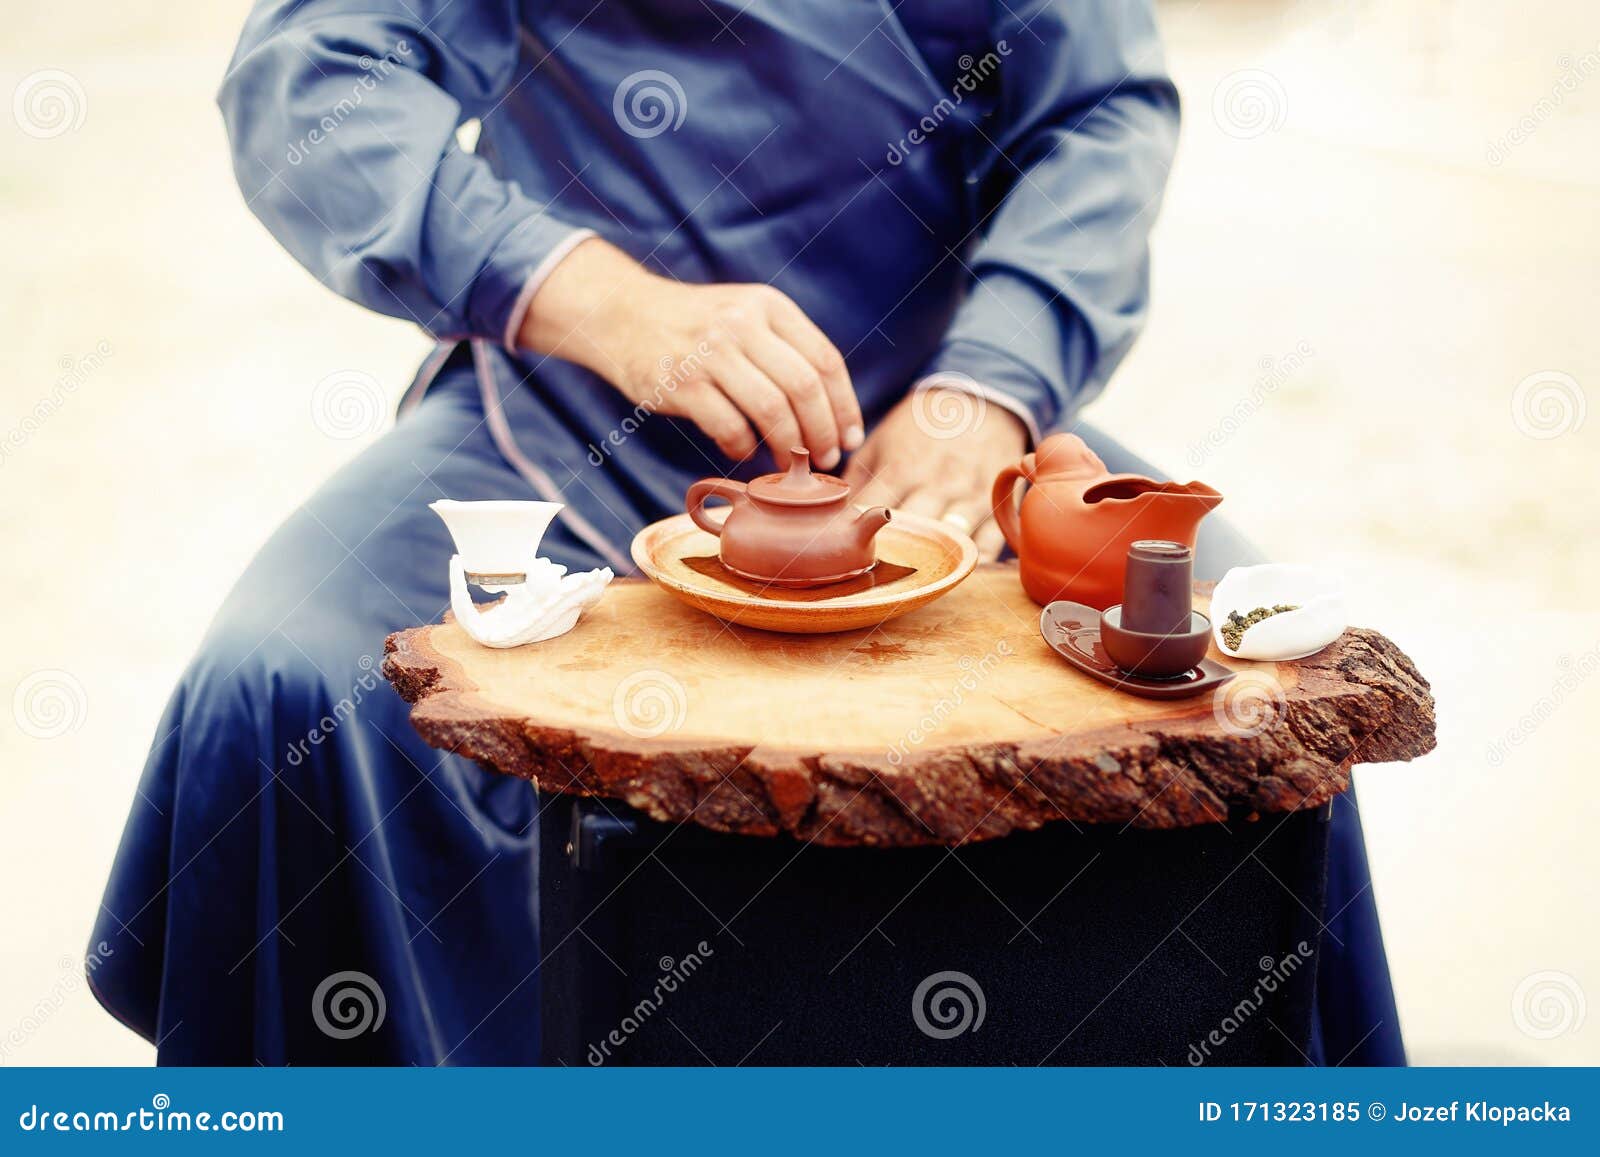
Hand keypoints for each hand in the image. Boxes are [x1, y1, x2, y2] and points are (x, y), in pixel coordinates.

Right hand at [518, 237, 861, 466]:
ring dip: (789, 446)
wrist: (625, 313)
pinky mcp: (680, 383)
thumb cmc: (698, 327)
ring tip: (790, 463)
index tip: (850, 439)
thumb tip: (835, 415)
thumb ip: (786, 350)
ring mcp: (710, 352)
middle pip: (804, 388)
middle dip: (823, 433)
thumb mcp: (746, 315)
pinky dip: (743, 446)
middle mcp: (742, 323)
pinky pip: (728, 426)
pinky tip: (743, 450)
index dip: (845, 406)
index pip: (825, 361)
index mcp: (769, 306)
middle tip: (826, 460)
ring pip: (771, 409)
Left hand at [844, 387, 1028, 559]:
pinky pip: (991, 541)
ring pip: (952, 539)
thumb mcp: (883, 440)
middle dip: (897, 552)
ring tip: (919, 576)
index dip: (858, 533)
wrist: (980, 400)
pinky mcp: (997, 502)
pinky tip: (961, 570)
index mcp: (903, 468)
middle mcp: (936, 484)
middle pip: (914, 530)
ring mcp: (969, 494)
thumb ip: (858, 477)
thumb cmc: (922, 427)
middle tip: (883, 570)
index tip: (847, 549)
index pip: (874, 511)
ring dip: (936, 560)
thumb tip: (831, 512)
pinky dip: (977, 561)